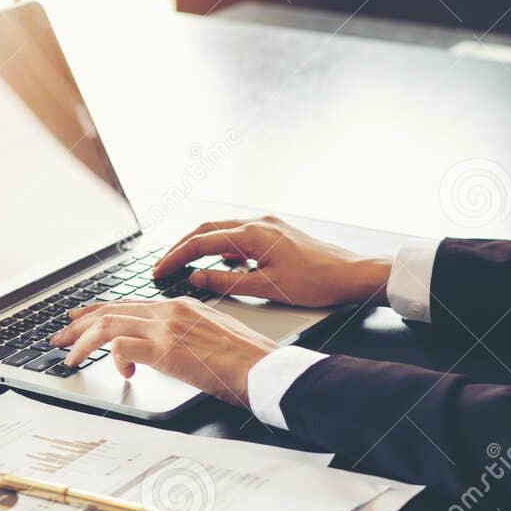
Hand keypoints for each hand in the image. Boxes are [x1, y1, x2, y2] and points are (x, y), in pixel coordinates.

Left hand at [50, 297, 277, 405]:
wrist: (266, 369)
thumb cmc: (249, 362)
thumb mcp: (213, 339)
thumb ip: (186, 338)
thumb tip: (169, 353)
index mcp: (182, 305)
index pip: (129, 303)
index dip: (98, 311)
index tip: (80, 320)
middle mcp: (171, 310)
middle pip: (110, 309)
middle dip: (78, 324)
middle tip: (60, 339)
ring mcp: (167, 327)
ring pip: (108, 324)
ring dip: (82, 342)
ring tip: (70, 358)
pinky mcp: (166, 349)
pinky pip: (120, 348)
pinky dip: (113, 360)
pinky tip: (122, 375)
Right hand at [153, 216, 390, 307]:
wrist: (351, 275)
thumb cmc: (315, 283)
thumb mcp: (265, 287)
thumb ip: (226, 283)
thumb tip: (197, 279)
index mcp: (252, 234)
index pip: (201, 242)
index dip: (176, 257)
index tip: (160, 271)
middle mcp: (258, 223)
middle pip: (208, 231)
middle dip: (183, 248)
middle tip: (165, 266)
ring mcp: (268, 225)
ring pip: (224, 232)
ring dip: (204, 247)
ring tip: (188, 268)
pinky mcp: (277, 233)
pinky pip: (242, 237)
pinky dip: (226, 249)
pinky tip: (225, 266)